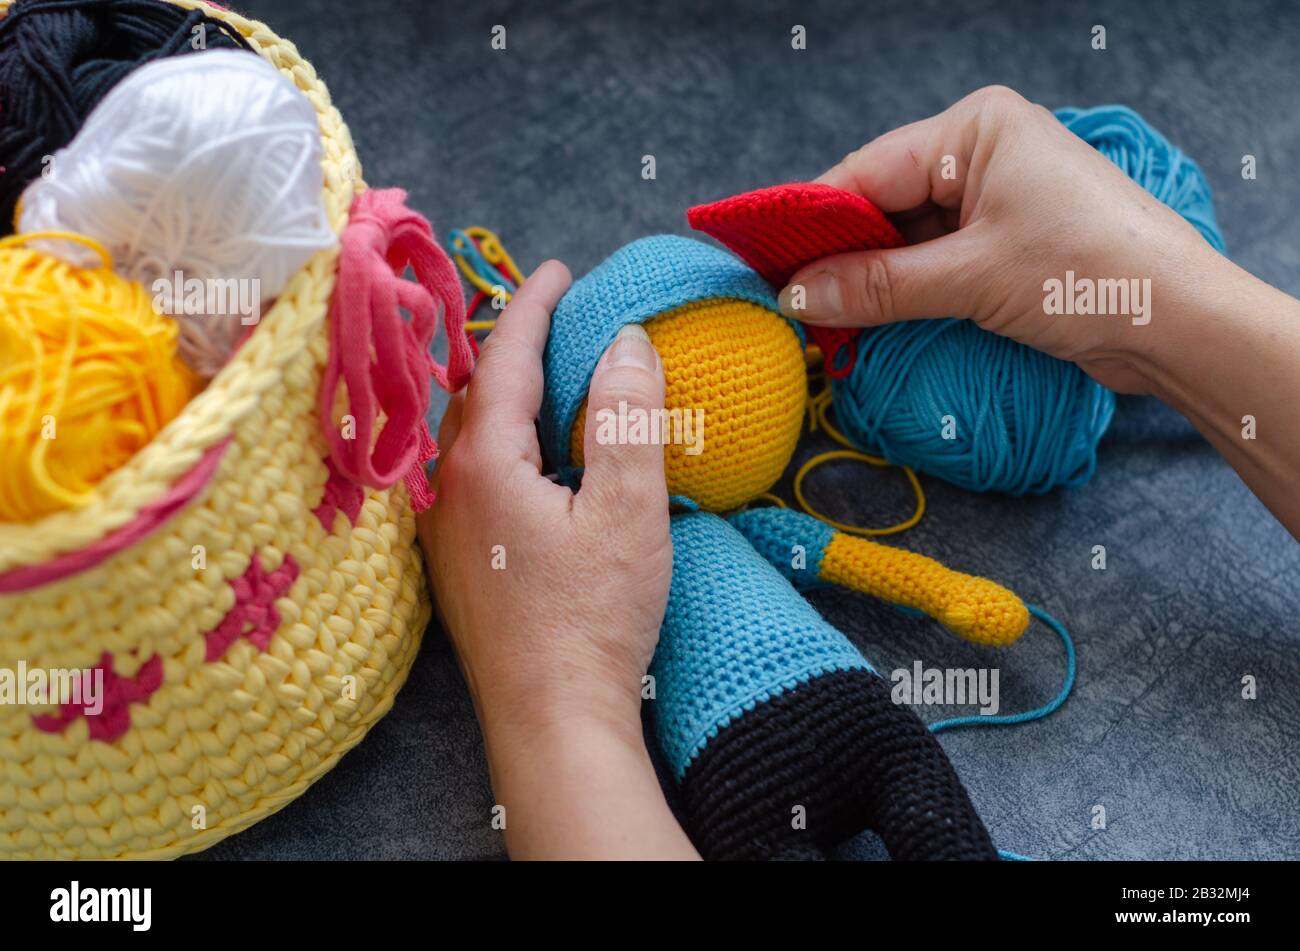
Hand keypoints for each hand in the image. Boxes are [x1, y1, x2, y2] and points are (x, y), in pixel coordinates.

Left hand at [418, 261, 695, 857]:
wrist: (551, 721)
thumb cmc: (592, 618)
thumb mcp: (627, 509)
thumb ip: (626, 418)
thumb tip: (627, 342)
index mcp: (483, 462)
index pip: (507, 358)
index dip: (537, 305)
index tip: (563, 269)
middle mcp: (446, 488)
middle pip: (478, 391)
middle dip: (517, 345)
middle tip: (562, 318)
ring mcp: (444, 530)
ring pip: (470, 435)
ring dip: (508, 396)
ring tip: (551, 378)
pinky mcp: (456, 564)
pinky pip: (472, 474)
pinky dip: (505, 442)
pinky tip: (536, 459)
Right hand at [778, 85, 1225, 394]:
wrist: (1181, 323)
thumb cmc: (1088, 274)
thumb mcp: (970, 277)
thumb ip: (876, 286)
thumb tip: (795, 296)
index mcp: (975, 131)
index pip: (867, 173)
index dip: (810, 222)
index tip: (762, 263)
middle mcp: (980, 155)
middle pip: (881, 206)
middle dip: (838, 258)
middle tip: (786, 305)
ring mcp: (992, 200)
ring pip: (902, 240)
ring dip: (867, 283)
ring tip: (820, 324)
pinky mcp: (1001, 244)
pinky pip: (931, 264)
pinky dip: (899, 294)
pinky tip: (865, 323)